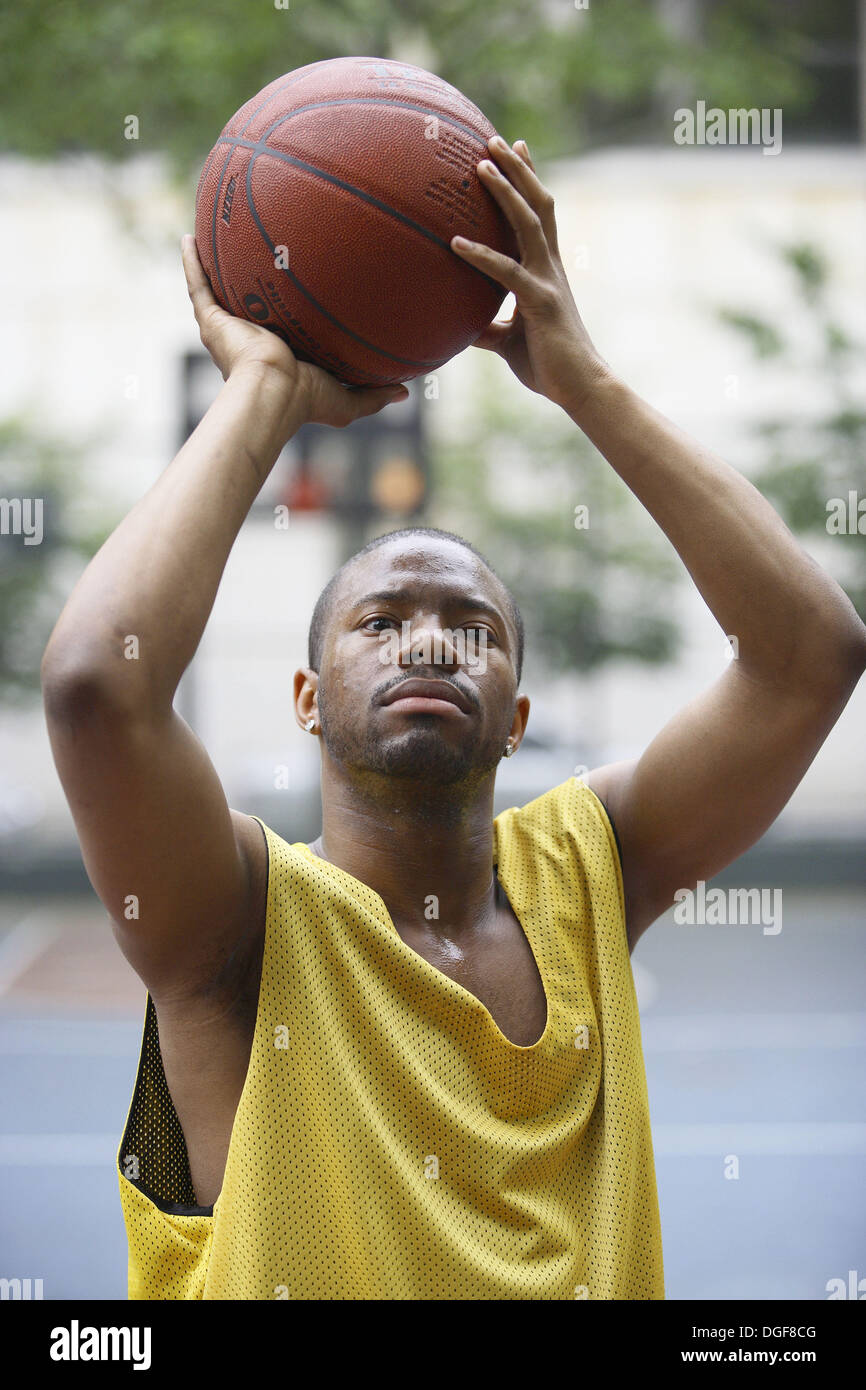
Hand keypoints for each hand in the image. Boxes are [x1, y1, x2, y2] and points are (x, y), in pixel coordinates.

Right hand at [181, 235, 408, 426]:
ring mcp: (228, 329)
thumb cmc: (306, 399)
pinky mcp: (212, 321)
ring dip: (215, 267)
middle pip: (247, 305)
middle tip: (258, 258)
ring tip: (214, 238)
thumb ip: (375, 395)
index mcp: (276, 356)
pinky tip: (188, 238)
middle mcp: (248, 340)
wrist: (273, 391)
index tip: (297, 294)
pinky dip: (191, 262)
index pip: (282, 328)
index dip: (286, 314)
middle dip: (248, 284)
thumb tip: (406, 393)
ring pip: (219, 291)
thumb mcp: (348, 400)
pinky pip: (198, 285)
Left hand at [450, 139, 610, 415]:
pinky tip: (455, 243)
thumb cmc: (549, 366)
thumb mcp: (509, 342)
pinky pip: (506, 272)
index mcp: (546, 271)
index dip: (526, 182)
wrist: (581, 388)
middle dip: (517, 170)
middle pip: (537, 205)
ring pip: (529, 223)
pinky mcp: (540, 302)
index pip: (537, 216)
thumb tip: (462, 326)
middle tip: (494, 140)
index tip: (513, 150)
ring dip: (506, 190)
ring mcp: (548, 280)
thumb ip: (488, 327)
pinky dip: (480, 255)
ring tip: (481, 164)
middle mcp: (550, 267)